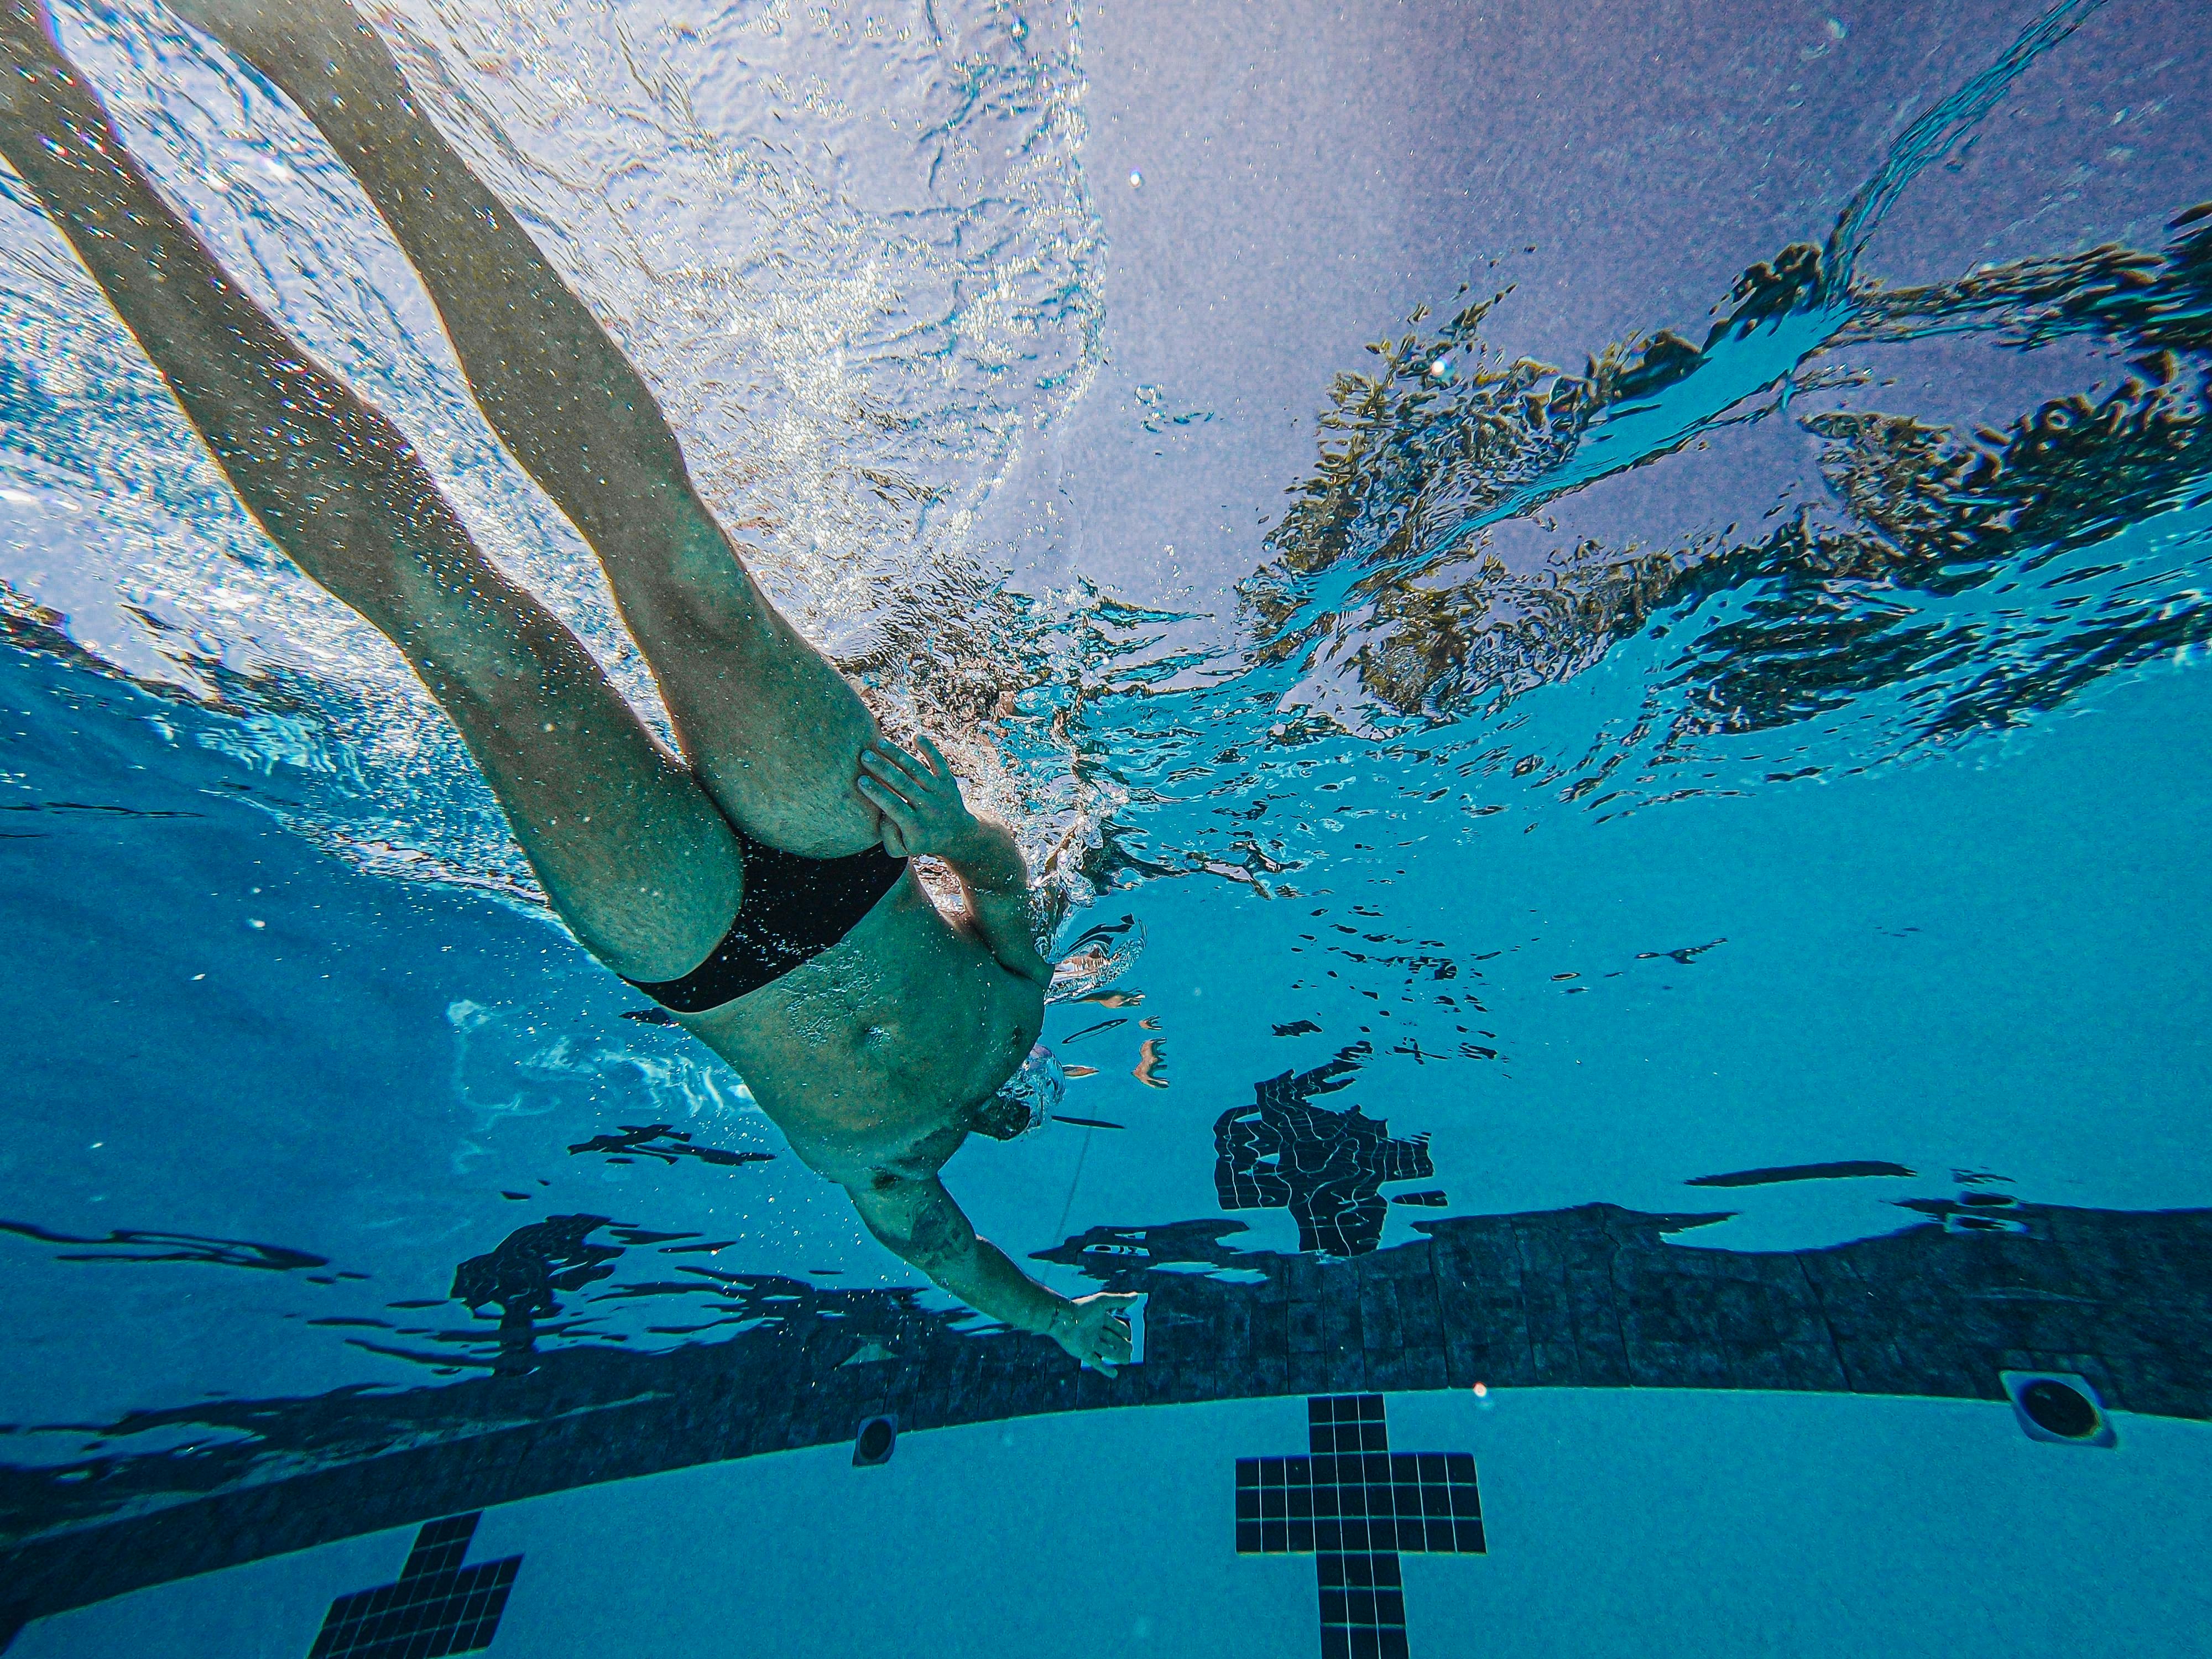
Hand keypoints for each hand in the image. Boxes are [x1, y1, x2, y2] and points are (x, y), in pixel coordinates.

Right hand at [855, 734, 977, 859]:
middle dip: (883, 769)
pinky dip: (929, 749)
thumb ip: (887, 836)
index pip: (894, 806)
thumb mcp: (901, 849)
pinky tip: (915, 735)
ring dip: (898, 755)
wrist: (956, 834)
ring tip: (879, 743)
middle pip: (904, 784)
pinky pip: (938, 762)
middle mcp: (929, 807)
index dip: (877, 793)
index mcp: (916, 826)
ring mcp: (940, 792)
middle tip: (864, 756)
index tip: (860, 780)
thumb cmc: (919, 839)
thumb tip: (882, 813)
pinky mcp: (948, 780)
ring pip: (917, 770)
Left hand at [1048, 1292, 1139, 1374]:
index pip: (1115, 1325)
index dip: (1123, 1330)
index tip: (1129, 1334)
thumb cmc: (1083, 1308)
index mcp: (1099, 1318)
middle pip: (1112, 1339)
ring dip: (1117, 1356)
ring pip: (1107, 1351)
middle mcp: (1095, 1331)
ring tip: (1127, 1360)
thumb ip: (1120, 1300)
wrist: (1063, 1320)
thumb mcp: (1103, 1301)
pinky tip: (1114, 1374)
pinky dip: (1105, 1369)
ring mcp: (1089, 1343)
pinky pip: (1097, 1362)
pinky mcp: (1084, 1353)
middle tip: (1131, 1349)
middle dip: (1122, 1344)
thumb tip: (1137, 1296)